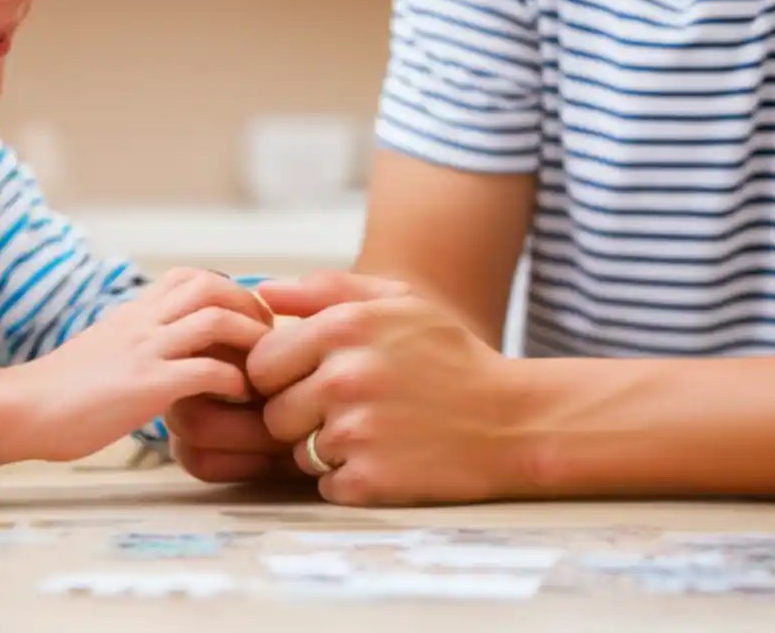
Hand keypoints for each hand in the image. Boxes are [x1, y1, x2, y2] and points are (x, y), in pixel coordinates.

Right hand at [0, 268, 272, 464]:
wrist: (19, 410)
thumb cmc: (60, 390)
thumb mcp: (105, 348)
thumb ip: (137, 340)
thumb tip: (166, 350)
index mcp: (132, 311)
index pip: (191, 276)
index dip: (229, 291)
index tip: (248, 317)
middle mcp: (141, 322)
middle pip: (212, 286)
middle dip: (250, 307)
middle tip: (267, 337)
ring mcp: (143, 351)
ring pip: (215, 320)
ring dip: (250, 340)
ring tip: (262, 366)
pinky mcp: (145, 387)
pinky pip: (206, 371)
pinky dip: (233, 380)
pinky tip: (238, 396)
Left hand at [248, 271, 533, 505]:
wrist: (514, 421)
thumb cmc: (450, 358)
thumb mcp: (400, 302)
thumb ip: (327, 289)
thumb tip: (264, 292)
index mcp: (345, 327)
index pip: (260, 363)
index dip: (282, 376)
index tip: (315, 379)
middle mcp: (344, 378)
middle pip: (273, 413)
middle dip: (302, 415)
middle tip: (353, 410)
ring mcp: (356, 432)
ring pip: (298, 452)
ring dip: (328, 449)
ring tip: (379, 432)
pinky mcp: (370, 481)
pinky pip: (326, 485)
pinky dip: (352, 479)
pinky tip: (390, 459)